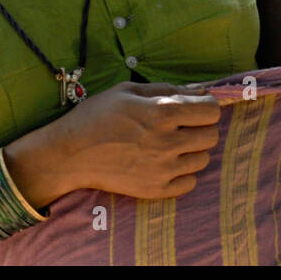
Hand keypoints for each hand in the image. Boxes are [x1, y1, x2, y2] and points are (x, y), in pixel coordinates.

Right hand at [13, 81, 221, 200]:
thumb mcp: (128, 90)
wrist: (69, 154)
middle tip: (181, 127)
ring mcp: (163, 170)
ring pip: (203, 160)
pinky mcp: (156, 190)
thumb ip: (167, 89)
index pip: (211, 111)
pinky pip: (190, 183)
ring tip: (170, 146)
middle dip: (200, 128)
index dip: (204, 106)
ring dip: (192, 150)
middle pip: (211, 136)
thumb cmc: (96, 115)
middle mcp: (168, 142)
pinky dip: (182, 173)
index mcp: (162, 112)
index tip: (194, 108)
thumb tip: (199, 91)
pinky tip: (164, 164)